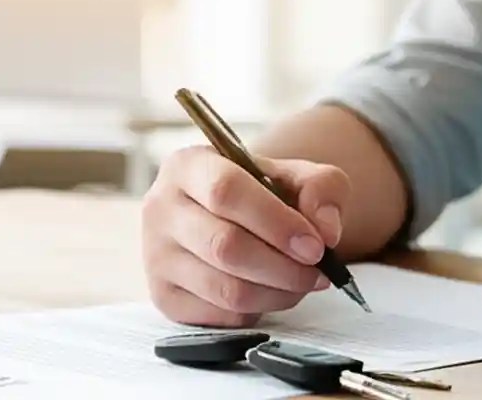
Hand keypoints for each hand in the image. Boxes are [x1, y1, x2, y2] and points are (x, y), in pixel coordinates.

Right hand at [142, 145, 350, 326]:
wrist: (231, 216)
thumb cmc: (261, 192)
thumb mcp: (296, 175)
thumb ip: (321, 189)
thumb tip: (325, 230)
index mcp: (188, 166)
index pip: (226, 191)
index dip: (276, 222)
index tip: (315, 245)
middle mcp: (162, 208)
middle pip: (225, 246)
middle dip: (283, 266)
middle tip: (318, 272)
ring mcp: (157, 256)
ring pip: (224, 289)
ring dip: (277, 293)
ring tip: (303, 283)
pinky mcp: (164, 296)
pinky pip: (220, 316)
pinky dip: (258, 310)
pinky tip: (272, 292)